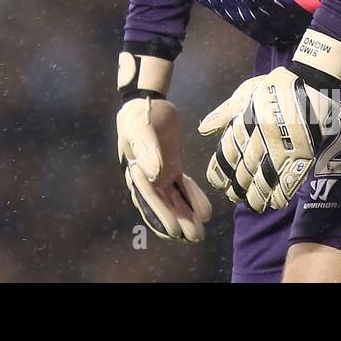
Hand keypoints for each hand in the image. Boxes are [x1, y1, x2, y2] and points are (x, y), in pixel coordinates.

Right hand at [115, 50, 211, 242]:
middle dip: (178, 222)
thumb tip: (155, 175)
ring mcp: (159, 174)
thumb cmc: (140, 114)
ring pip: (174, 200)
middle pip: (163, 204)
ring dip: (186, 216)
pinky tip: (205, 211)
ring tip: (200, 233)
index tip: (175, 232)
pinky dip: (192, 198)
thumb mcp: (142, 128)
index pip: (149, 198)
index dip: (161, 216)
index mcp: (136, 171)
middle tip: (195, 238)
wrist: (146, 102)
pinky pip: (182, 187)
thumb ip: (148, 150)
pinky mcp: (171, 167)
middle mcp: (147, 177)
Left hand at [197, 64, 340, 212]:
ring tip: (253, 205)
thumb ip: (223, 114)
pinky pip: (290, 178)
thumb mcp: (245, 93)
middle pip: (245, 169)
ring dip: (257, 195)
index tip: (218, 183)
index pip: (227, 153)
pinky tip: (276, 202)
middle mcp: (260, 138)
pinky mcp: (303, 153)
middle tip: (234, 197)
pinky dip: (282, 193)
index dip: (221, 171)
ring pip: (265, 178)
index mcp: (245, 122)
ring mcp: (283, 147)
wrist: (311, 82)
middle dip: (238, 187)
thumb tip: (203, 130)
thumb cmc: (276, 87)